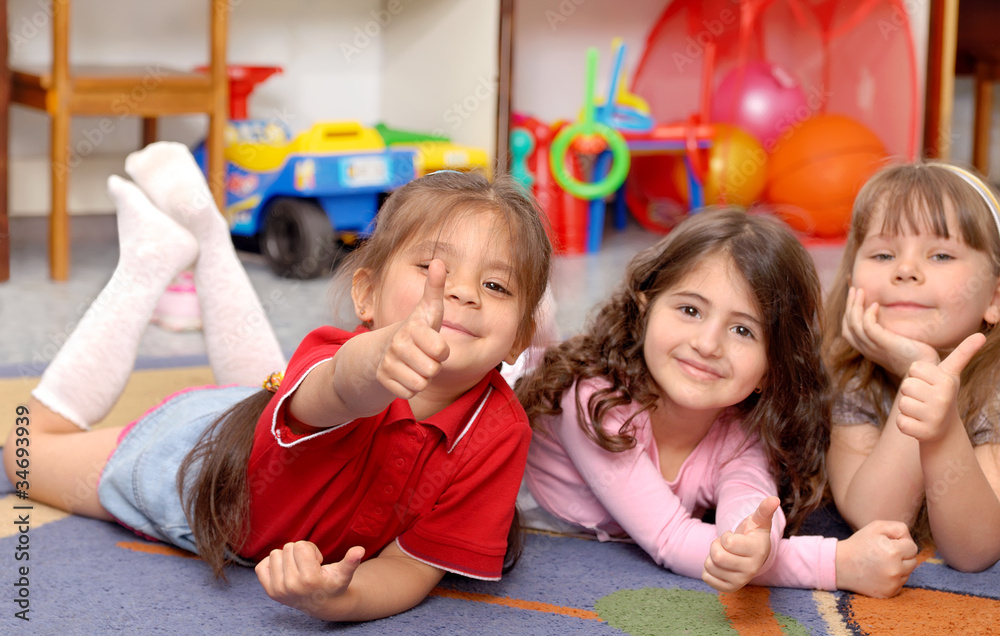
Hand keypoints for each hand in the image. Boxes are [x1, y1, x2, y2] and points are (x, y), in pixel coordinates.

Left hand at [256, 541, 364, 618]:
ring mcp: (278, 590)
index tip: (317, 562)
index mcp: (309, 579)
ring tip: (299, 569)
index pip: (300, 546)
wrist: (322, 604)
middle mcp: (291, 586)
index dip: (311, 550)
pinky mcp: (269, 591)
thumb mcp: (344, 573)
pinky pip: (261, 565)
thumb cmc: (333, 583)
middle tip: (308, 566)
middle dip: (300, 552)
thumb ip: (351, 561)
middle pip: (288, 548)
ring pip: (275, 554)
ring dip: (287, 558)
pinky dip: (272, 565)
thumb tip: (359, 550)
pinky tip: (286, 572)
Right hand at [376, 259, 449, 398]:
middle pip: (432, 370)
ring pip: (421, 384)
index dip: (442, 351)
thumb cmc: (416, 329)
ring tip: (414, 364)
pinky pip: (408, 394)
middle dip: (432, 366)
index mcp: (412, 328)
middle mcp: (398, 344)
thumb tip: (438, 261)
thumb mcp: (428, 309)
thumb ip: (435, 287)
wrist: (384, 349)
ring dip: (421, 378)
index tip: (433, 343)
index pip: (442, 351)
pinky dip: (409, 388)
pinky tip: (404, 374)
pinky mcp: (383, 379)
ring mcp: (388, 363)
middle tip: (423, 356)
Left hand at [702, 496, 778, 591]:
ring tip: (725, 554)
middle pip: (717, 556)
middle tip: (726, 545)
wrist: (751, 555)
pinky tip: (721, 565)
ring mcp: (740, 581)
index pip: (728, 542)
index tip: (733, 536)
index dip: (725, 536)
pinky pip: (706, 577)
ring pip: (709, 565)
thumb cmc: (752, 534)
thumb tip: (774, 499)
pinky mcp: (728, 588)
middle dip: (716, 545)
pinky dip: (708, 568)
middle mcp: (750, 570)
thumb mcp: (758, 521)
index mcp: (757, 552)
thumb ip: (764, 510)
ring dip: (712, 556)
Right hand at [834, 520, 917, 597]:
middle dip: (902, 556)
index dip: (900, 543)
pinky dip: (893, 578)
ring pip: (907, 573)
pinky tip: (879, 573)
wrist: (839, 565)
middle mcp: (895, 570)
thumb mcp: (876, 527)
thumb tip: (910, 540)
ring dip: (899, 567)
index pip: (912, 547)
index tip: (887, 543)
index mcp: (893, 552)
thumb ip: (899, 528)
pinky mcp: (889, 593)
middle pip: (913, 561)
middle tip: (884, 553)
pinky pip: (900, 583)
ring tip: (881, 563)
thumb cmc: (859, 544)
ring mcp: (893, 584)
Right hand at [842, 287, 938, 377]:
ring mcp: (874, 347)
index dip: (848, 313)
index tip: (855, 298)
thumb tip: (894, 316)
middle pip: (847, 325)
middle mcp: (867, 349)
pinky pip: (867, 326)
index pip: (848, 331)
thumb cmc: (918, 357)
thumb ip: (891, 333)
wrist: (926, 368)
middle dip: (848, 306)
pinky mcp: (883, 343)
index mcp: (868, 349)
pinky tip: (875, 305)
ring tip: (860, 291)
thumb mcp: (899, 343)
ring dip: (854, 305)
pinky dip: (868, 314)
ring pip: (854, 323)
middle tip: (854, 289)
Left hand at [897, 333, 984, 443]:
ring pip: (902, 404)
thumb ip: (963, 353)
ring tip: (923, 411)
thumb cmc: (941, 393)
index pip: (915, 368)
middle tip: (925, 399)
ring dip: (908, 408)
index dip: (918, 375)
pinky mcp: (923, 433)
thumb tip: (981, 335)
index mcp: (947, 381)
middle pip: (906, 385)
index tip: (930, 383)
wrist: (943, 428)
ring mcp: (934, 417)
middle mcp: (943, 398)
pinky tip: (919, 424)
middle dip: (911, 392)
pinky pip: (900, 422)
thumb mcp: (951, 373)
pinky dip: (905, 423)